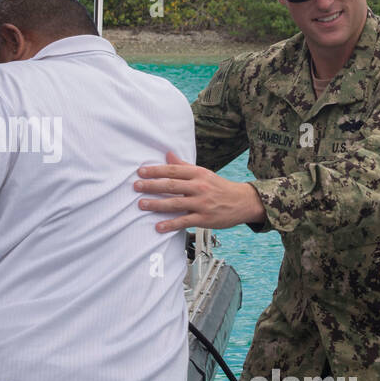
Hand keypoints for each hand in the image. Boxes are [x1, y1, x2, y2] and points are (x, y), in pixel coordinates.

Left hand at [134, 151, 265, 231]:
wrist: (243, 202)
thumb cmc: (219, 187)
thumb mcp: (203, 173)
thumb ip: (184, 166)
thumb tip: (168, 154)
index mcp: (198, 174)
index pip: (173, 170)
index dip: (156, 171)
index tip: (140, 172)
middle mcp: (199, 187)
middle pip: (171, 185)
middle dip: (152, 186)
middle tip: (136, 186)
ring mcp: (202, 203)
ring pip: (175, 203)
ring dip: (156, 204)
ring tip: (141, 204)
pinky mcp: (204, 218)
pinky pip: (184, 221)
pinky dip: (170, 224)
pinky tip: (158, 227)